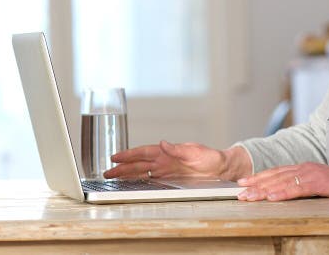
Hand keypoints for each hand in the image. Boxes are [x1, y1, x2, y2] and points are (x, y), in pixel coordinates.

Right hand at [103, 140, 251, 180]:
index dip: (129, 155)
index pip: (143, 152)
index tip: (115, 156)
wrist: (221, 168)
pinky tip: (131, 185)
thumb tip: (162, 143)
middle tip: (107, 172)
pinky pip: (151, 181)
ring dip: (128, 175)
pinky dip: (139, 182)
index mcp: (167, 151)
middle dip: (122, 167)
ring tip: (113, 178)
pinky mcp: (170, 180)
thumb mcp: (195, 152)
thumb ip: (178, 149)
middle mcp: (164, 161)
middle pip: (138, 164)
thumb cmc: (210, 157)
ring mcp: (166, 170)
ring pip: (142, 173)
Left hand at [237, 162, 328, 205]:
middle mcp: (305, 168)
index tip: (243, 182)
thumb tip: (289, 196)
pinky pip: (296, 189)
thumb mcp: (321, 187)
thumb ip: (305, 188)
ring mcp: (312, 173)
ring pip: (281, 181)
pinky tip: (270, 197)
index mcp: (305, 168)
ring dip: (263, 189)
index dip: (259, 177)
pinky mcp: (320, 182)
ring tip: (248, 196)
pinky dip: (281, 193)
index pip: (277, 172)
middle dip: (255, 183)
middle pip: (275, 175)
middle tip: (239, 190)